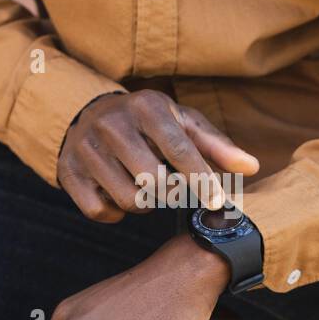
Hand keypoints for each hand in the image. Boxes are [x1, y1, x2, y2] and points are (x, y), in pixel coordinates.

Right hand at [58, 89, 259, 221]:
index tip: (218, 203)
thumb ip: (217, 146)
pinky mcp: (67, 171)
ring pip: (128, 201)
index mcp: (147, 107)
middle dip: (170, 194)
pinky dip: (116, 212)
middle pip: (153, 183)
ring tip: (145, 188)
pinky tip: (119, 193)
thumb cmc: (149, 123)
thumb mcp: (183, 123)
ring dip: (145, 205)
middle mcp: (112, 123)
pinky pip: (100, 212)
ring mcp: (85, 148)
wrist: (87, 114)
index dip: (202, 180)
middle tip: (171, 189)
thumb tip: (251, 167)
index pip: (180, 150)